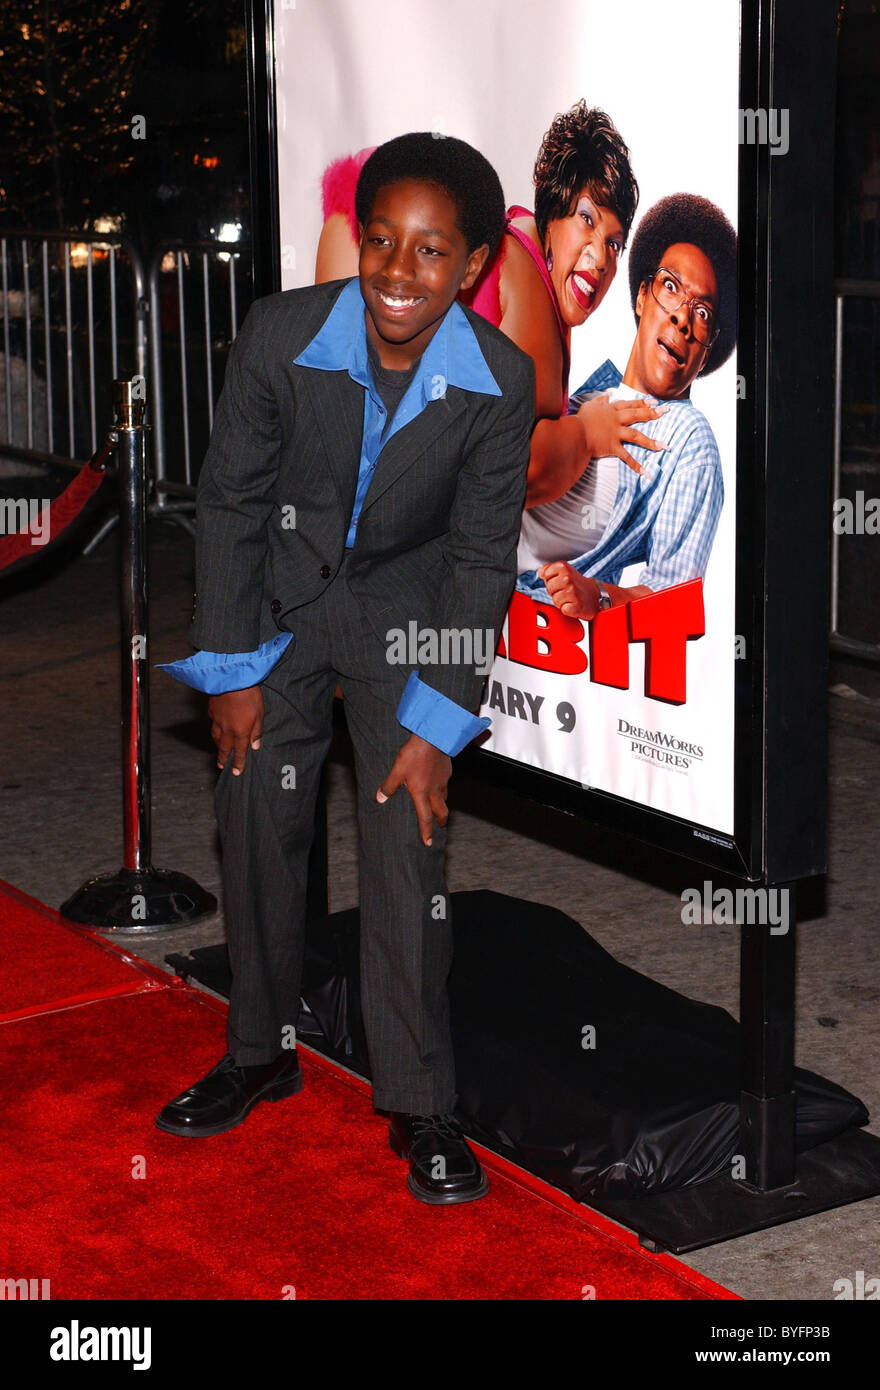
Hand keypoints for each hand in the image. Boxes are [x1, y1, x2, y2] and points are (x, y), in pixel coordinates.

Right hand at [208, 686, 263, 775]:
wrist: (232, 679)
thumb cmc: (249, 695)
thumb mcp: (259, 713)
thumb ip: (257, 731)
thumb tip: (255, 746)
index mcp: (240, 731)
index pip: (239, 752)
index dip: (238, 763)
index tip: (236, 773)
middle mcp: (227, 729)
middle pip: (224, 747)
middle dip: (223, 758)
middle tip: (221, 766)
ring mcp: (217, 720)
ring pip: (216, 736)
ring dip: (217, 745)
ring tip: (219, 749)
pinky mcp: (211, 710)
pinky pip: (212, 723)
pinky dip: (214, 728)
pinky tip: (216, 726)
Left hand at [376, 732, 451, 846]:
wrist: (433, 737)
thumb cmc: (415, 754)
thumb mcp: (397, 770)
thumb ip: (389, 786)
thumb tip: (380, 798)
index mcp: (421, 794)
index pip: (425, 818)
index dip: (426, 832)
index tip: (428, 842)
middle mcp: (434, 790)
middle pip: (441, 812)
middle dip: (440, 821)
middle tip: (439, 826)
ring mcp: (443, 781)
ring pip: (444, 798)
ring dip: (441, 805)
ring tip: (437, 806)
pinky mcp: (447, 771)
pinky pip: (445, 784)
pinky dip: (441, 788)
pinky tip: (436, 782)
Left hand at [538, 562, 600, 619]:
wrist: (595, 595)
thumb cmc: (577, 584)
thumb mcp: (564, 570)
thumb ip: (549, 569)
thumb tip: (540, 572)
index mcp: (563, 567)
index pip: (545, 575)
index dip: (552, 580)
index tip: (560, 581)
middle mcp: (567, 578)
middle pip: (549, 588)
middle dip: (555, 591)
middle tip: (566, 591)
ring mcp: (572, 592)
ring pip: (555, 600)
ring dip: (561, 601)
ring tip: (570, 598)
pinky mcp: (576, 606)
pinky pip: (563, 609)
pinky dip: (567, 609)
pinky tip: (573, 604)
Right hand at [576, 392, 667, 474]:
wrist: (573, 433)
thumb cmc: (579, 420)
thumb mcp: (589, 406)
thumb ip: (600, 400)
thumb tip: (607, 395)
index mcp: (610, 411)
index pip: (629, 405)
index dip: (642, 403)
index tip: (654, 401)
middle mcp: (615, 421)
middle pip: (637, 415)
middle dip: (652, 413)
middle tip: (665, 412)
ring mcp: (614, 434)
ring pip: (636, 435)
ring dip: (651, 441)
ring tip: (664, 446)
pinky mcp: (611, 447)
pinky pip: (626, 457)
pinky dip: (635, 465)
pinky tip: (645, 472)